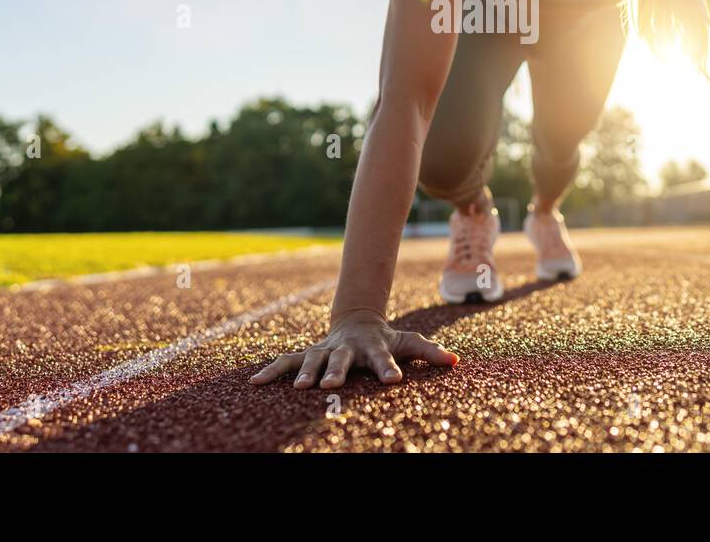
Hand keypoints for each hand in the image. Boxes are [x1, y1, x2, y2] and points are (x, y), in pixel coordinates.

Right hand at [249, 313, 458, 388]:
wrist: (357, 321)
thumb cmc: (387, 339)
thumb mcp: (409, 342)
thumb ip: (430, 352)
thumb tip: (456, 361)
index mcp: (373, 346)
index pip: (384, 358)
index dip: (389, 368)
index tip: (394, 380)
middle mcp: (346, 348)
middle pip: (342, 360)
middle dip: (336, 372)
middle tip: (331, 386)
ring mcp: (324, 351)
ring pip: (312, 361)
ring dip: (306, 373)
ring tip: (299, 388)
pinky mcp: (307, 355)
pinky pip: (287, 363)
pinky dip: (271, 372)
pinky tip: (254, 383)